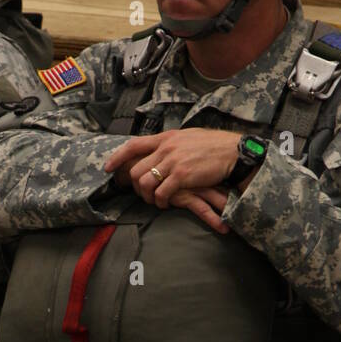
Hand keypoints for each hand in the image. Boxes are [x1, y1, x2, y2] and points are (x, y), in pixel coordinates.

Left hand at [105, 127, 245, 230]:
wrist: (232, 151)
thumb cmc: (212, 146)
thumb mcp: (187, 137)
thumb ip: (170, 143)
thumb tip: (158, 149)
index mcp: (166, 137)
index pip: (133, 145)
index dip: (117, 157)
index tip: (108, 168)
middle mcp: (166, 148)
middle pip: (136, 170)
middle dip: (135, 187)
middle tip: (143, 195)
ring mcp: (173, 162)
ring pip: (145, 183)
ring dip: (147, 196)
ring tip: (156, 201)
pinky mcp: (181, 176)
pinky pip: (161, 193)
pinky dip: (161, 202)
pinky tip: (166, 204)